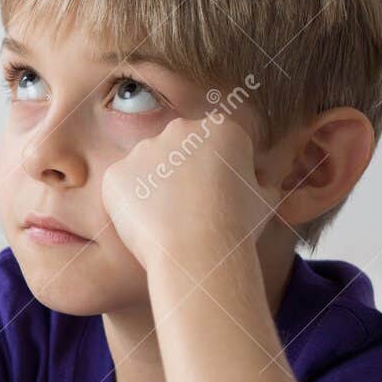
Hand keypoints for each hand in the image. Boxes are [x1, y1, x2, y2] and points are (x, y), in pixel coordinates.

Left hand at [100, 115, 275, 274]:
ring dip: (153, 187)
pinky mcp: (116, 172)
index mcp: (221, 128)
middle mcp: (180, 129)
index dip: (215, 173)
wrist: (198, 253)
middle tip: (189, 209)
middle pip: (177, 149)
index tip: (217, 197)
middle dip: (180, 174)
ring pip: (147, 167)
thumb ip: (257, 179)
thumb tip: (257, 181)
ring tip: (169, 221)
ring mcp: (144, 149)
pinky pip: (121, 186)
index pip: (214, 144)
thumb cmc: (238, 229)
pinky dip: (129, 204)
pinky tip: (147, 225)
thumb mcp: (266, 198)